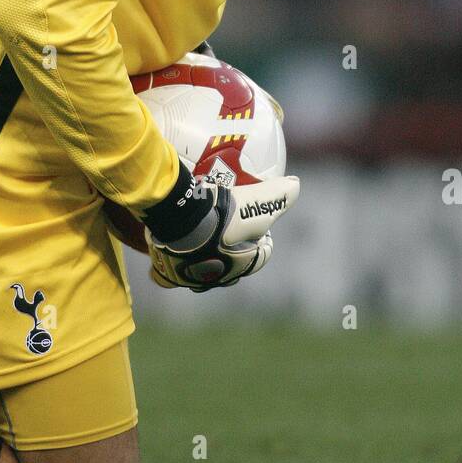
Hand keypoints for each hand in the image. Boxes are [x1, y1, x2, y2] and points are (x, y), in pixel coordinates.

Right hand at [146, 172, 299, 291]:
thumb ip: (278, 193)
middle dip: (232, 254)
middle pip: (231, 267)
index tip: (260, 227)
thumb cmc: (221, 213)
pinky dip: (166, 265)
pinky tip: (165, 252)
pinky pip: (166, 274)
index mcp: (243, 264)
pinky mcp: (166, 274)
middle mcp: (219, 277)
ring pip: (198, 273)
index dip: (263, 242)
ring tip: (196, 238)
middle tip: (226, 229)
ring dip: (200, 260)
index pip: (261, 256)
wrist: (180, 219)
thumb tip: (296, 184)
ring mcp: (191, 278)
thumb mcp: (256, 200)